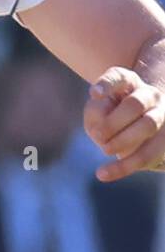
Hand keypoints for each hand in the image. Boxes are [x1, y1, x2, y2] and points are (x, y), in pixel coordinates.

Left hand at [84, 66, 164, 180]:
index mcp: (129, 82)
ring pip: (148, 126)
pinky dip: (125, 167)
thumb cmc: (112, 113)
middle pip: (135, 104)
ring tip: (104, 150)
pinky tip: (103, 174)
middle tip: (97, 134)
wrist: (141, 124)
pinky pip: (149, 155)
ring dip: (124, 141)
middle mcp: (149, 95)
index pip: (119, 77)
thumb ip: (96, 112)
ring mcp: (162, 116)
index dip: (107, 84)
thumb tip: (100, 125)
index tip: (93, 94)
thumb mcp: (100, 108)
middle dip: (114, 121)